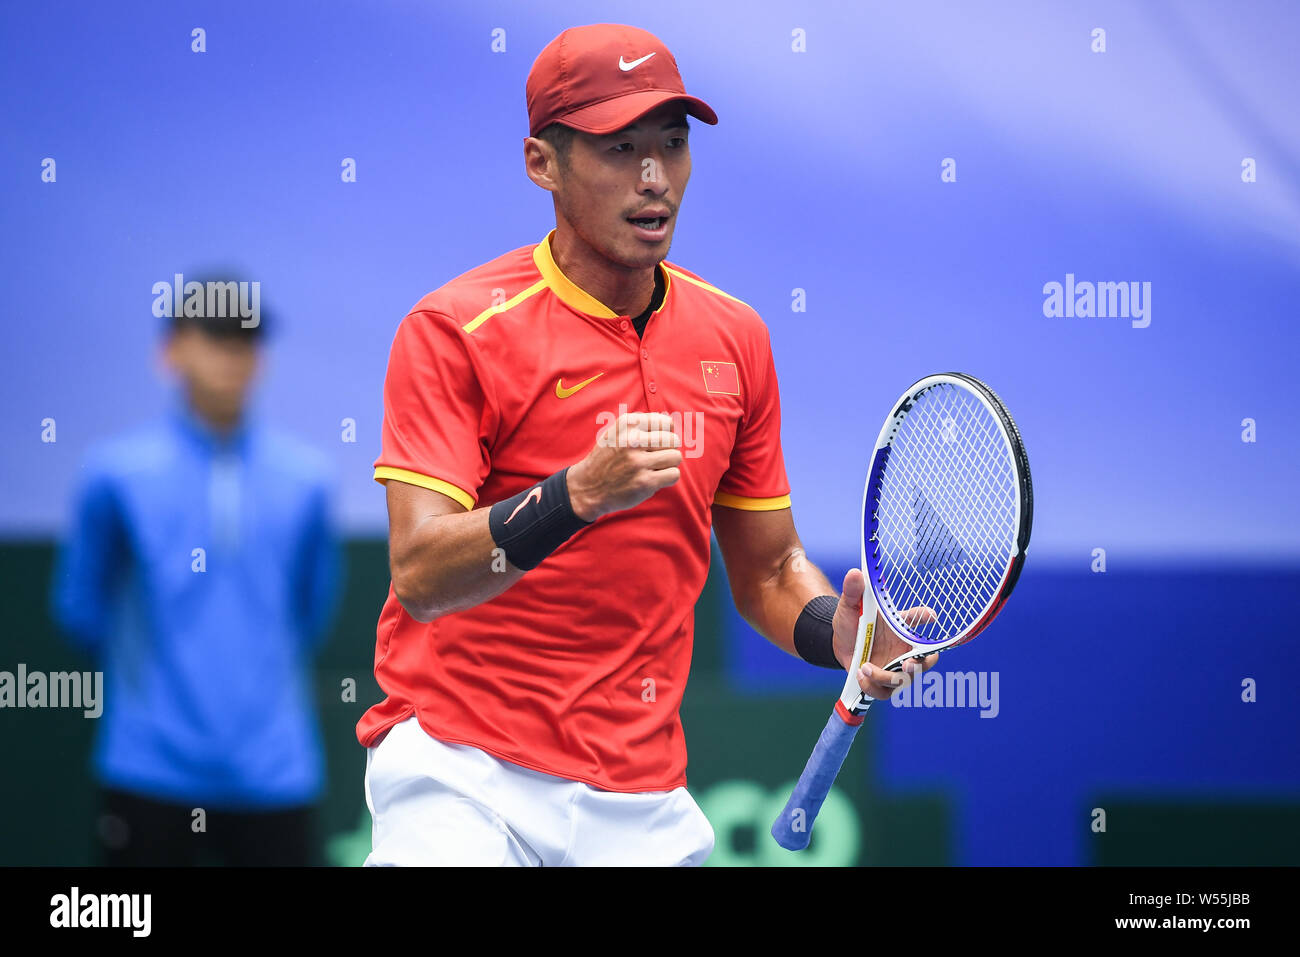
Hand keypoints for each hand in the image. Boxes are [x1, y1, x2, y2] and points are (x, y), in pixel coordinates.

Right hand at [566, 412, 682, 521]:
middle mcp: (632, 441)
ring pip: (675, 457)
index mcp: (626, 425)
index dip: (665, 433)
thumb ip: (640, 425)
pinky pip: (673, 474)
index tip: (656, 443)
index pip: (665, 422)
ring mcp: (638, 462)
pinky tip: (655, 479)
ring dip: (669, 464)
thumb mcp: (615, 433)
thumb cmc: (607, 459)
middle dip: (668, 449)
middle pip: (673, 440)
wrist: (588, 488)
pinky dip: (668, 478)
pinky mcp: (644, 482)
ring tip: (655, 468)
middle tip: (656, 457)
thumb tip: (670, 422)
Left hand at [831, 568, 938, 701]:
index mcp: (903, 634)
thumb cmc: (853, 620)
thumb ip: (854, 592)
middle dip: (919, 668)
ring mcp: (892, 669)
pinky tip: (860, 675)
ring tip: (865, 667)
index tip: (930, 625)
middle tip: (908, 664)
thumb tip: (856, 572)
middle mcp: (903, 653)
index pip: (925, 634)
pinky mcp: (880, 683)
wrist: (838, 640)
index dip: (930, 632)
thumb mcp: (851, 606)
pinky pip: (883, 693)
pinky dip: (872, 686)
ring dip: (886, 677)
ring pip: (901, 682)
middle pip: (924, 665)